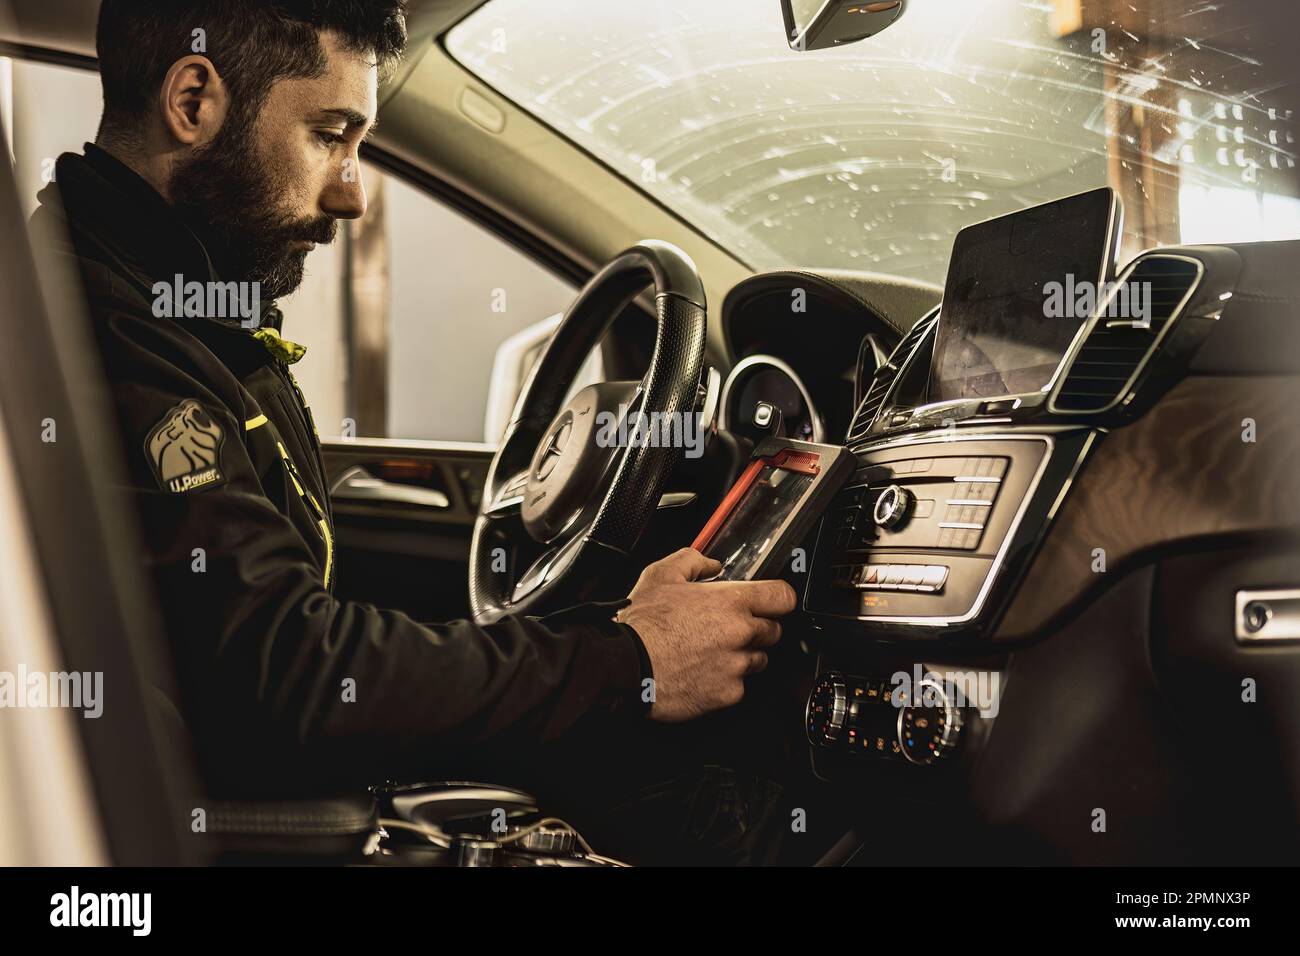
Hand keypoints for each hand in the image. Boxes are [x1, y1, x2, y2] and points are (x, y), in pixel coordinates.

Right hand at [615, 548, 796, 721]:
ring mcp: (736, 665)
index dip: (778, 599)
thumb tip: (711, 563)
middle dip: (756, 629)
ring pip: (759, 660)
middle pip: (774, 631)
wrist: (627, 666)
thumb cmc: (643, 624)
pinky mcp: (728, 694)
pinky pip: (739, 686)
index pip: (783, 597)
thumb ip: (693, 560)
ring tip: (711, 652)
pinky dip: (726, 681)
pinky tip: (703, 672)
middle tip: (727, 629)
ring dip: (743, 656)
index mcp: (731, 601)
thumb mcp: (662, 575)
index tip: (772, 603)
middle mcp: (740, 633)